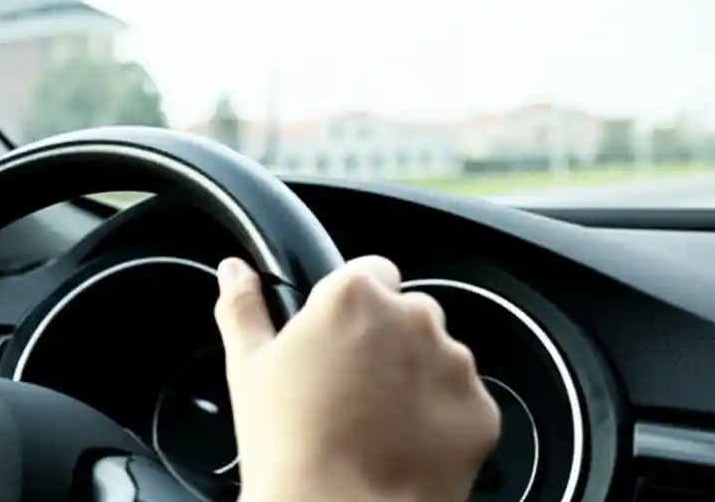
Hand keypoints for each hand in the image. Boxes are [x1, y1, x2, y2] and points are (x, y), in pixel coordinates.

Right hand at [214, 255, 499, 501]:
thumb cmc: (287, 443)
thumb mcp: (248, 367)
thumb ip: (242, 307)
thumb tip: (234, 272)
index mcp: (354, 295)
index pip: (371, 271)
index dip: (353, 305)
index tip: (339, 335)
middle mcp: (412, 318)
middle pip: (408, 312)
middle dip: (387, 339)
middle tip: (352, 384)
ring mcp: (453, 364)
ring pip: (439, 355)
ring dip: (417, 376)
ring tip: (377, 421)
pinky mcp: (480, 410)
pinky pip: (463, 401)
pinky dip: (442, 417)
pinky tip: (405, 442)